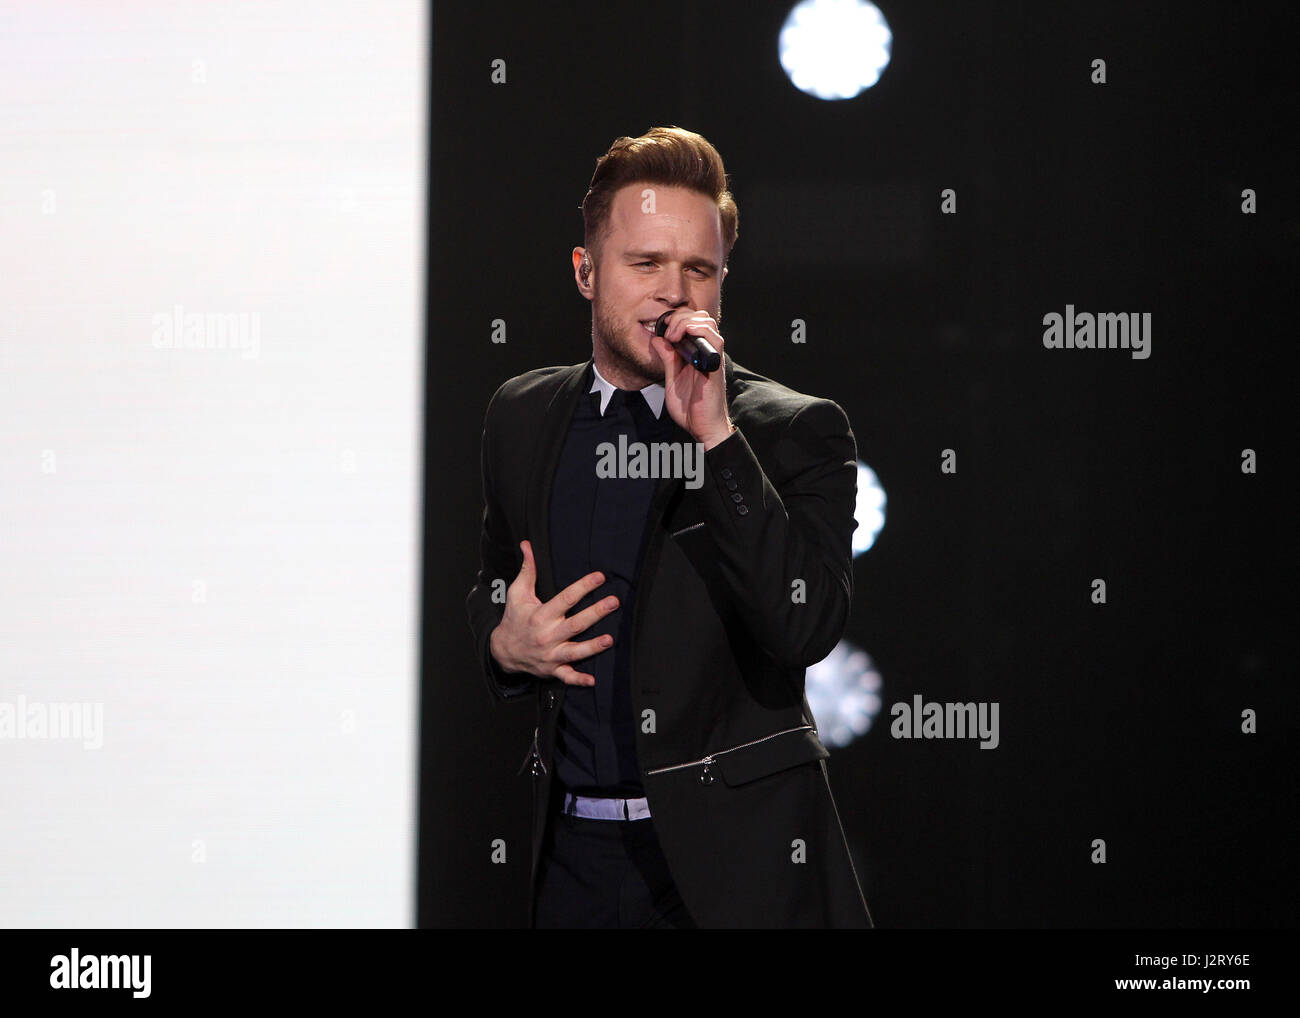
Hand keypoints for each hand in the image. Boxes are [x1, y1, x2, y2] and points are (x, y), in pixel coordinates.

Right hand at [488, 539, 618, 685]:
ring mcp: (550, 655)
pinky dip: (578, 680)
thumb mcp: (518, 593)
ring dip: (592, 647)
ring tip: (609, 639)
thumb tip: (527, 544)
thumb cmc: (514, 619)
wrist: (502, 651)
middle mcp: (547, 635)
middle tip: (613, 602)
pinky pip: (566, 677)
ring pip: (574, 652)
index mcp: (540, 615)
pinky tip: (593, 680)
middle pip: (575, 624)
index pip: (565, 599)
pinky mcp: (552, 670)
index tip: (599, 577)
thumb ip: (527, 570)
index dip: (583, 587)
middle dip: (595, 613)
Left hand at [650, 309, 733, 449]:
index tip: (662, 331)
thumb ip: (667, 359)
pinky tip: (683, 338)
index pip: (691, 322)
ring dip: (686, 322)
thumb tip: (658, 339)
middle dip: (679, 317)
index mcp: (696, 354)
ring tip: (673, 336)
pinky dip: (698, 330)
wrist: (703, 427)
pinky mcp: (716, 364)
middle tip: (667, 333)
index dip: (676, 319)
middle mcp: (706, 352)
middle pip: (699, 317)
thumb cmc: (691, 409)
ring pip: (707, 322)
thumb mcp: (672, 379)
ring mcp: (712, 357)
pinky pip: (715, 338)